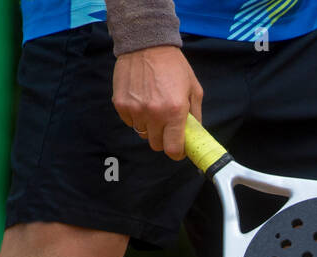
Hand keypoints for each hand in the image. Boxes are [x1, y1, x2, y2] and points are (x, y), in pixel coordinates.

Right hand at [111, 45, 203, 160]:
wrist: (146, 43)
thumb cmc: (173, 65)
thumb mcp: (193, 88)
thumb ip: (196, 115)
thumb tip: (195, 136)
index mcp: (175, 112)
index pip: (173, 149)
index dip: (177, 152)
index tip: (178, 148)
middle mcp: (154, 114)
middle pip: (156, 145)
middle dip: (163, 139)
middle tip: (166, 125)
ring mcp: (135, 110)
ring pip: (142, 133)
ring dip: (149, 126)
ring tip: (153, 108)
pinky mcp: (121, 104)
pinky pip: (129, 121)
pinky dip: (135, 116)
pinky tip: (141, 100)